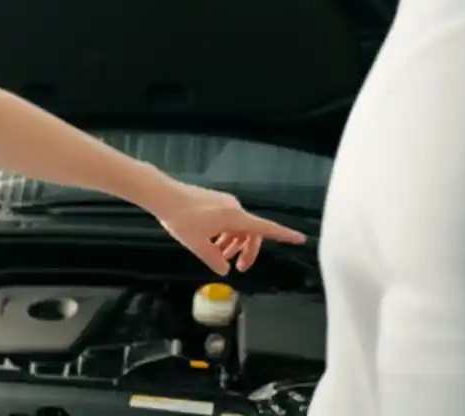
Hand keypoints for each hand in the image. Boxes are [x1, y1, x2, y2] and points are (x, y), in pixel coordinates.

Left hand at [152, 183, 306, 274]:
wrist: (164, 195)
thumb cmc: (181, 219)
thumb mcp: (198, 246)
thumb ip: (214, 260)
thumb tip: (225, 270)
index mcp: (235, 218)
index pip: (266, 228)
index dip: (284, 235)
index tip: (300, 238)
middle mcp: (234, 208)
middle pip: (251, 232)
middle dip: (248, 251)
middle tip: (240, 268)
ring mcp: (225, 204)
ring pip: (238, 227)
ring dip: (233, 244)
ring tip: (221, 258)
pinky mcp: (215, 202)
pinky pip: (228, 221)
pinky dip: (225, 234)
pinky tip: (212, 244)